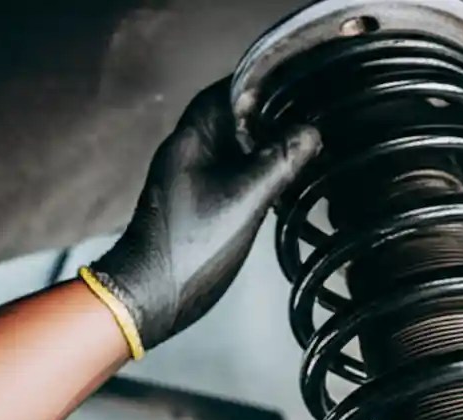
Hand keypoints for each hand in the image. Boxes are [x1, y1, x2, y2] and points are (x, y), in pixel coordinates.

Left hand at [86, 80, 320, 353]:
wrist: (150, 295)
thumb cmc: (190, 246)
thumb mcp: (245, 200)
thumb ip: (279, 162)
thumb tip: (310, 132)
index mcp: (192, 139)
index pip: (228, 89)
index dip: (264, 81)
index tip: (299, 81)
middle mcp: (190, 152)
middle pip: (234, 117)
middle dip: (272, 112)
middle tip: (312, 113)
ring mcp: (193, 179)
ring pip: (236, 147)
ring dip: (267, 144)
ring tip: (307, 143)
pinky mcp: (200, 204)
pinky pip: (234, 174)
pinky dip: (259, 170)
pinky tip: (285, 180)